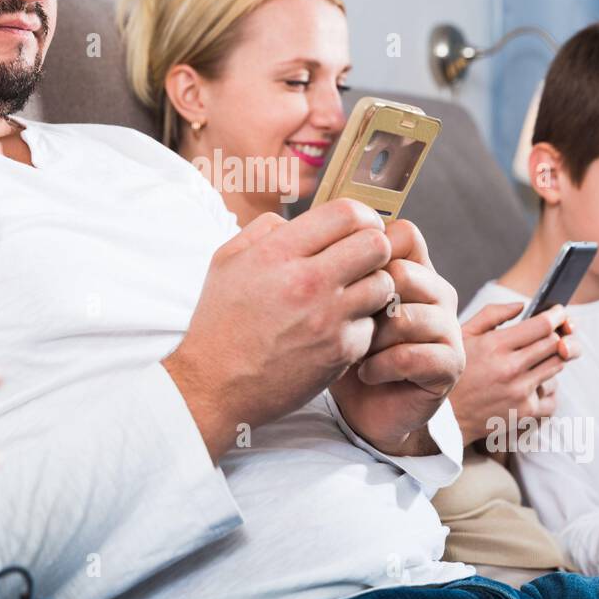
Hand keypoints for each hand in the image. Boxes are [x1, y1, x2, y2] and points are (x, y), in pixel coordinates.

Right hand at [163, 198, 393, 460]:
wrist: (214, 385)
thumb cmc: (220, 321)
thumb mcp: (227, 261)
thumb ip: (265, 230)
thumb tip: (297, 220)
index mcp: (278, 253)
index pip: (347, 214)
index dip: (363, 217)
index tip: (360, 228)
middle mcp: (307, 282)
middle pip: (376, 244)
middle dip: (375, 247)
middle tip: (363, 260)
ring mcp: (327, 319)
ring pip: (384, 284)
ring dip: (373, 286)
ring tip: (352, 294)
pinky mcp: (340, 351)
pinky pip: (372, 324)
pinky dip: (361, 324)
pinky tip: (338, 328)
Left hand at [329, 219, 465, 455]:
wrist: (362, 407)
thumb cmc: (345, 347)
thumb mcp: (335, 302)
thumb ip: (335, 266)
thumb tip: (295, 224)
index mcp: (415, 268)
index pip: (405, 234)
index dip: (370, 251)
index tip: (342, 278)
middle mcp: (438, 291)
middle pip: (404, 272)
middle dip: (365, 302)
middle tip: (348, 325)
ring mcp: (450, 326)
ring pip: (405, 316)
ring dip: (370, 339)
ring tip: (356, 354)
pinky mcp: (451, 363)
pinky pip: (411, 355)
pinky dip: (380, 367)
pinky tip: (367, 374)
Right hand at [450, 302, 578, 445]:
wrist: (445, 417)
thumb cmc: (453, 373)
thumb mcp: (463, 335)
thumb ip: (492, 314)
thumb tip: (521, 305)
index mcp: (495, 345)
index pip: (542, 326)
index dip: (556, 316)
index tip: (558, 313)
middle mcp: (510, 368)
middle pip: (555, 344)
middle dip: (556, 335)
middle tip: (550, 334)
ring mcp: (520, 392)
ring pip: (557, 366)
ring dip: (551, 359)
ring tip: (535, 360)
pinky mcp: (525, 412)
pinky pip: (553, 395)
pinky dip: (547, 388)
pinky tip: (533, 384)